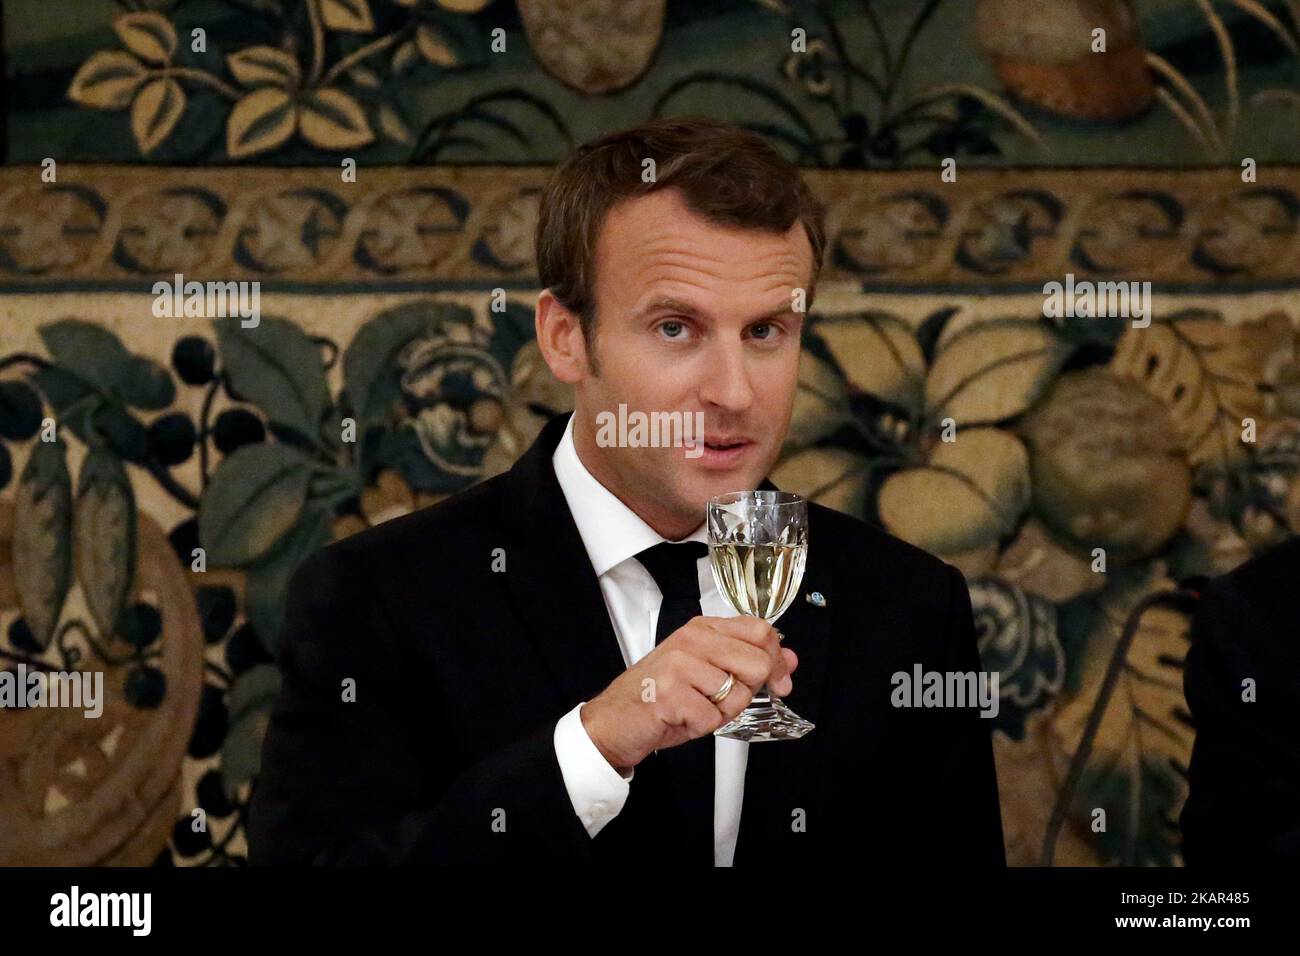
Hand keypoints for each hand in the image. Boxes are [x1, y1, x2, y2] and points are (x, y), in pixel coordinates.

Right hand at [580, 616, 797, 771]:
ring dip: (720, 712)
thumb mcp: (707, 673)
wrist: (613, 721)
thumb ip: (747, 662)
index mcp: (702, 628)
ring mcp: (679, 664)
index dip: (777, 660)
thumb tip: (790, 660)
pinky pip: (712, 718)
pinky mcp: (670, 694)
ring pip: (737, 694)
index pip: (760, 630)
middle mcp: (691, 639)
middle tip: (718, 700)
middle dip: (746, 691)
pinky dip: (700, 727)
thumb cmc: (659, 697)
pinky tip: (679, 718)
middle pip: (756, 663)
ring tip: (693, 708)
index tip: (779, 683)